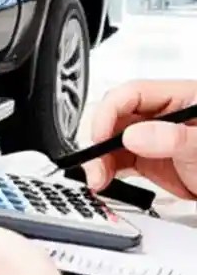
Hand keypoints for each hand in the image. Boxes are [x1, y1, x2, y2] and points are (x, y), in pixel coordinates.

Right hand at [80, 79, 196, 198]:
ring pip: (111, 141)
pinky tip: (103, 180)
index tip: (100, 136)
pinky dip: (106, 171)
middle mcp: (163, 116)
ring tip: (97, 178)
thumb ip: (175, 139)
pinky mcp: (151, 161)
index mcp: (179, 98)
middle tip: (94, 163)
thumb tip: (134, 134)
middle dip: (97, 139)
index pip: (131, 94)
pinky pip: (119, 161)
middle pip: (115, 117)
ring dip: (98, 159)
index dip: (109, 112)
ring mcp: (155, 139)